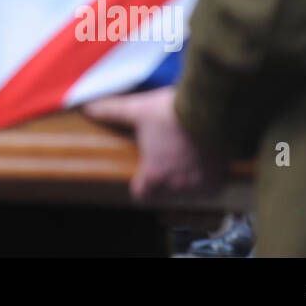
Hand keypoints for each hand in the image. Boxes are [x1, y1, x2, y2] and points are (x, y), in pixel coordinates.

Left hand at [83, 86, 224, 202]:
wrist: (212, 107)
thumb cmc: (174, 111)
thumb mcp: (137, 109)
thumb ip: (111, 112)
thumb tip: (87, 107)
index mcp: (154, 176)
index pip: (141, 197)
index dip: (140, 187)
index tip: (141, 174)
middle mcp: (178, 187)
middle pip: (164, 196)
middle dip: (162, 183)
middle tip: (162, 163)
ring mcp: (200, 186)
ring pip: (187, 194)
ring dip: (183, 182)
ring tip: (180, 161)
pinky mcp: (219, 180)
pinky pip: (209, 189)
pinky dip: (205, 180)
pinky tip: (200, 162)